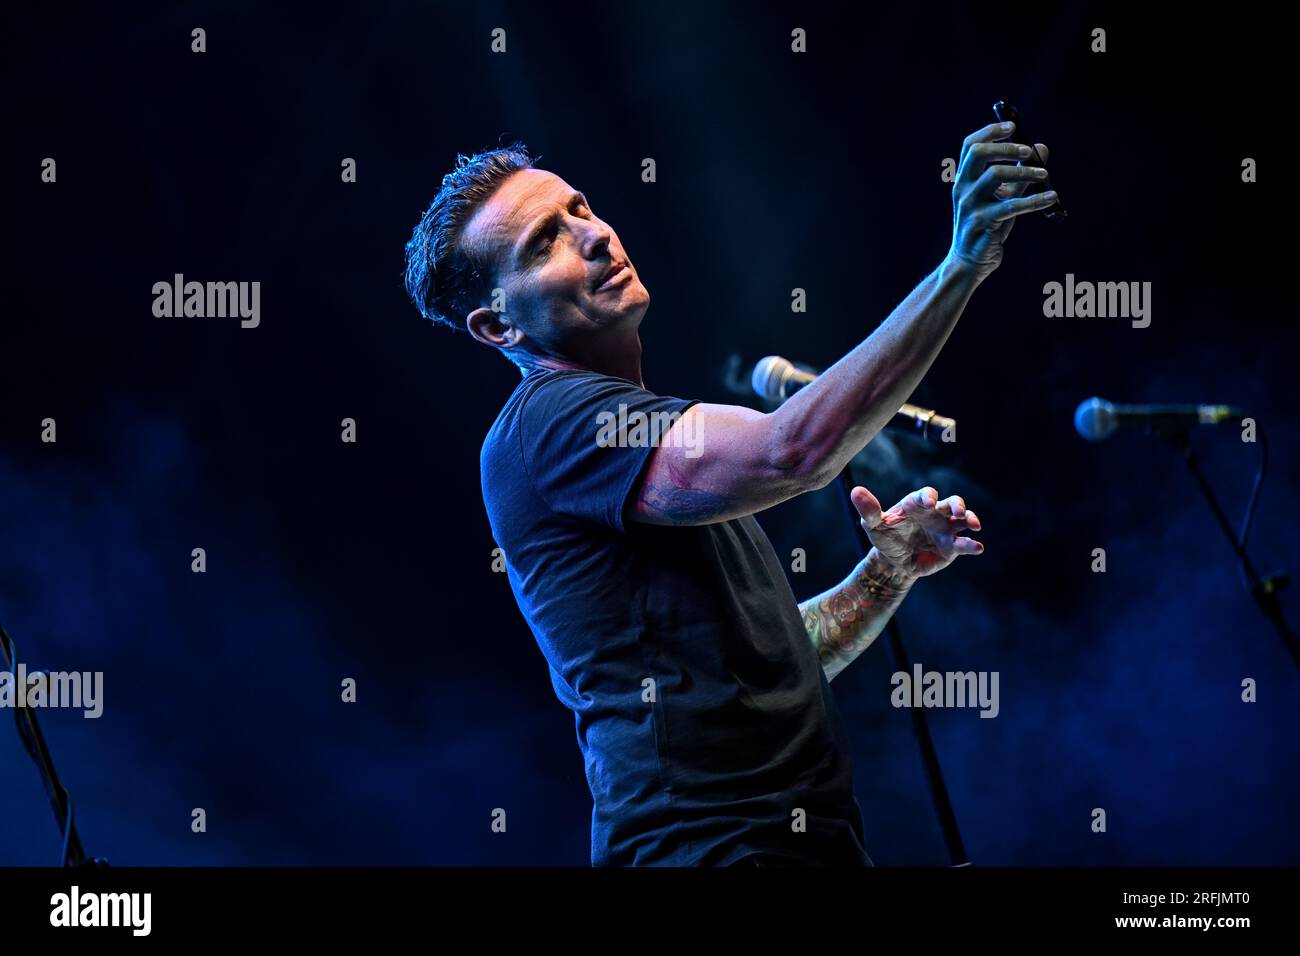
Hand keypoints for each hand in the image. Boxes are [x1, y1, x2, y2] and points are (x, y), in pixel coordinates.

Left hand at [851, 485, 983, 580]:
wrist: (893, 562)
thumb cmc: (884, 537)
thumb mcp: (873, 525)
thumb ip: (869, 509)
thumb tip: (856, 491)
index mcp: (917, 504)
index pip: (927, 495)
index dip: (930, 496)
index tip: (930, 503)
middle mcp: (935, 513)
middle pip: (952, 502)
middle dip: (957, 504)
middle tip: (958, 511)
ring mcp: (945, 529)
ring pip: (963, 519)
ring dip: (970, 519)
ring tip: (974, 525)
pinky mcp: (951, 547)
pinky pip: (963, 544)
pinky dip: (971, 544)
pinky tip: (977, 547)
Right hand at [948, 121, 1055, 277]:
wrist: (971, 262)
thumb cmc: (987, 226)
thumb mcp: (1004, 195)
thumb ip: (1021, 172)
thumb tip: (1042, 148)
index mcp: (964, 179)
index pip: (970, 145)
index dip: (990, 131)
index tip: (1013, 126)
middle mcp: (962, 189)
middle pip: (978, 153)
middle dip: (1006, 147)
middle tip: (1029, 152)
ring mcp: (969, 206)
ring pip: (994, 175)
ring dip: (1024, 171)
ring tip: (1045, 174)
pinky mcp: (981, 223)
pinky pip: (1011, 206)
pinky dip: (1034, 200)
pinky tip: (1052, 197)